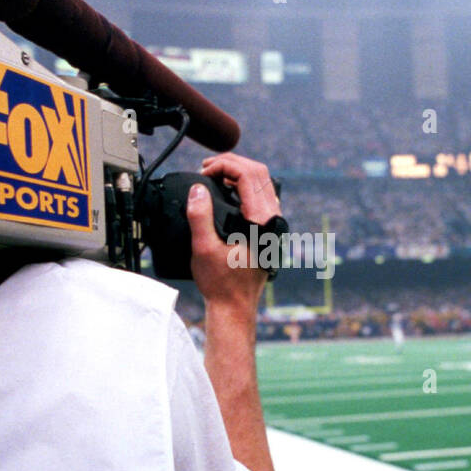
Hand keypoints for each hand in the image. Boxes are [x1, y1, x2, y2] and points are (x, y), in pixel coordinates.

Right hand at [187, 154, 278, 311]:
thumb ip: (200, 217)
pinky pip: (260, 196)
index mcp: (261, 222)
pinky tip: (224, 192)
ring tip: (212, 176)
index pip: (249, 175)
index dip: (224, 165)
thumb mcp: (203, 249)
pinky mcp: (268, 228)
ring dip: (237, 173)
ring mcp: (273, 223)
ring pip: (262, 182)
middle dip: (231, 164)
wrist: (234, 307)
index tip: (203, 173)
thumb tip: (197, 189)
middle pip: (259, 172)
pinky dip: (242, 186)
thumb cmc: (221, 283)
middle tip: (206, 169)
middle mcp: (273, 219)